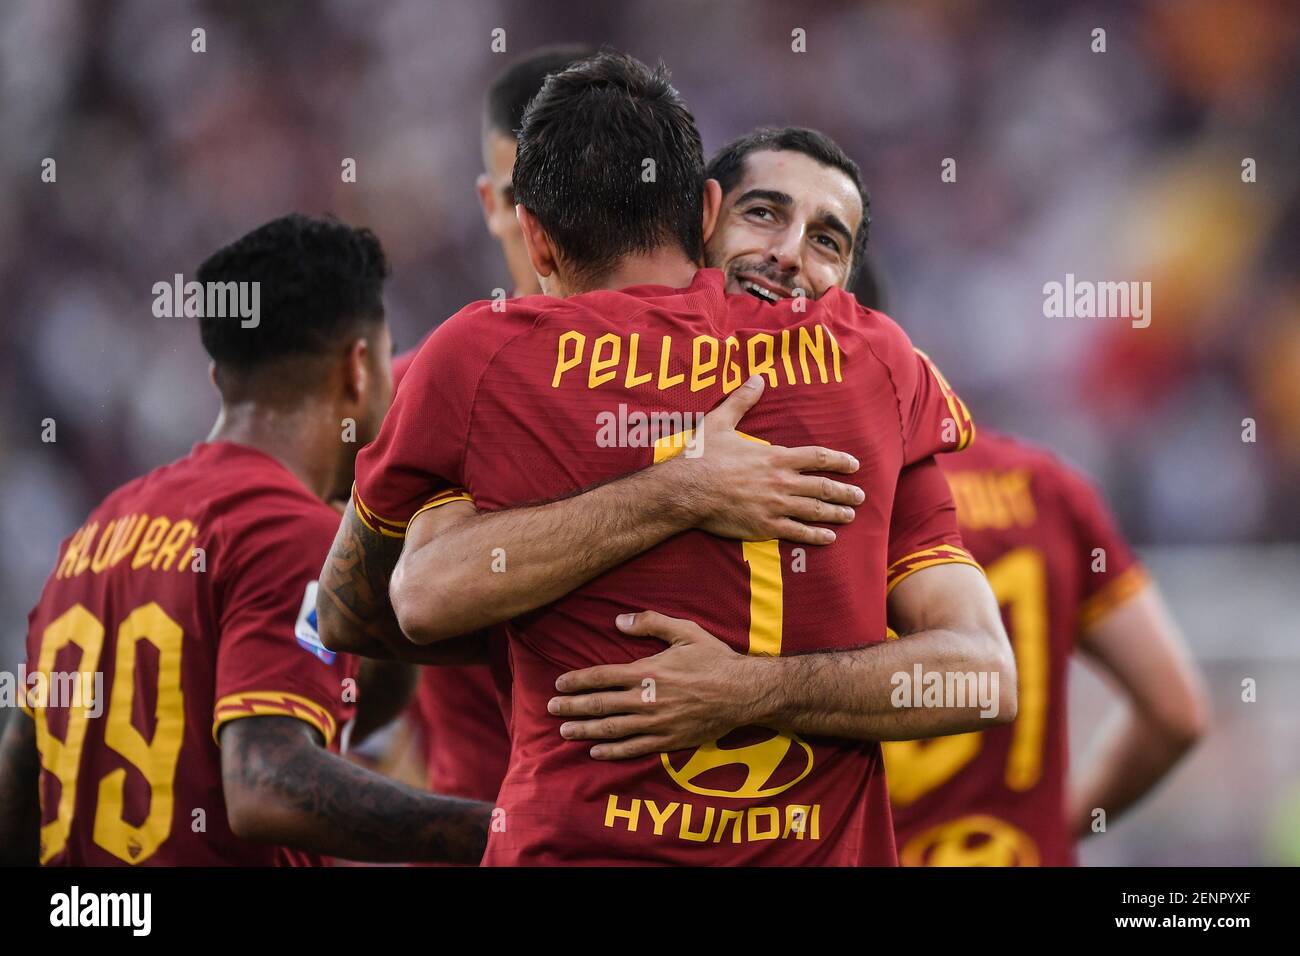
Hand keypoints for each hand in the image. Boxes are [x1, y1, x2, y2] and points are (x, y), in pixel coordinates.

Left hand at [547, 611, 763, 758]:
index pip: (602, 676)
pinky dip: (612, 751)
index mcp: (648, 671)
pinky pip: (634, 748)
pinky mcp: (668, 740)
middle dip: (572, 708)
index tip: (559, 685)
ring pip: (612, 729)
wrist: (744, 692)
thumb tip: (618, 621)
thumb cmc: (715, 658)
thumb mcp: (685, 631)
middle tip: (550, 710)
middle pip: (600, 705)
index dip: (577, 681)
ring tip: (564, 732)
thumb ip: (650, 623)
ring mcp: (657, 723)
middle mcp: (647, 699)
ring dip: (585, 731)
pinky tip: (595, 751)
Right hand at [668, 375, 863, 544]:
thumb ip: (742, 401)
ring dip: (836, 513)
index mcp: (775, 457)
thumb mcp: (720, 422)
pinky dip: (817, 536)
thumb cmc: (702, 457)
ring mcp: (776, 506)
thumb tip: (757, 378)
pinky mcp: (765, 526)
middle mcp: (782, 482)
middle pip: (823, 487)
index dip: (839, 460)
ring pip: (815, 510)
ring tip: (850, 515)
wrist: (687, 490)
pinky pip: (798, 532)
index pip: (817, 457)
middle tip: (860, 496)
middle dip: (845, 492)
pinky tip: (829, 538)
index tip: (854, 465)